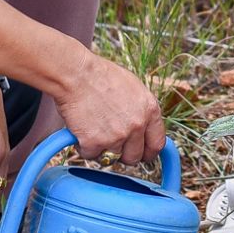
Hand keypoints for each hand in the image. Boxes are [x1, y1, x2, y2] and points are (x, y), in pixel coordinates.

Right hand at [55, 52, 165, 166]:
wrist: (76, 74)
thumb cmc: (101, 76)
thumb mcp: (134, 88)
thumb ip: (142, 111)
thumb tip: (144, 128)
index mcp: (150, 111)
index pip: (157, 144)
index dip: (148, 152)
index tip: (141, 153)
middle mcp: (136, 126)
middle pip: (134, 157)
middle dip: (123, 153)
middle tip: (111, 142)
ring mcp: (116, 136)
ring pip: (111, 157)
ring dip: (102, 148)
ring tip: (93, 128)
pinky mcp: (95, 143)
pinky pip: (91, 155)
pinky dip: (84, 147)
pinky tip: (81, 130)